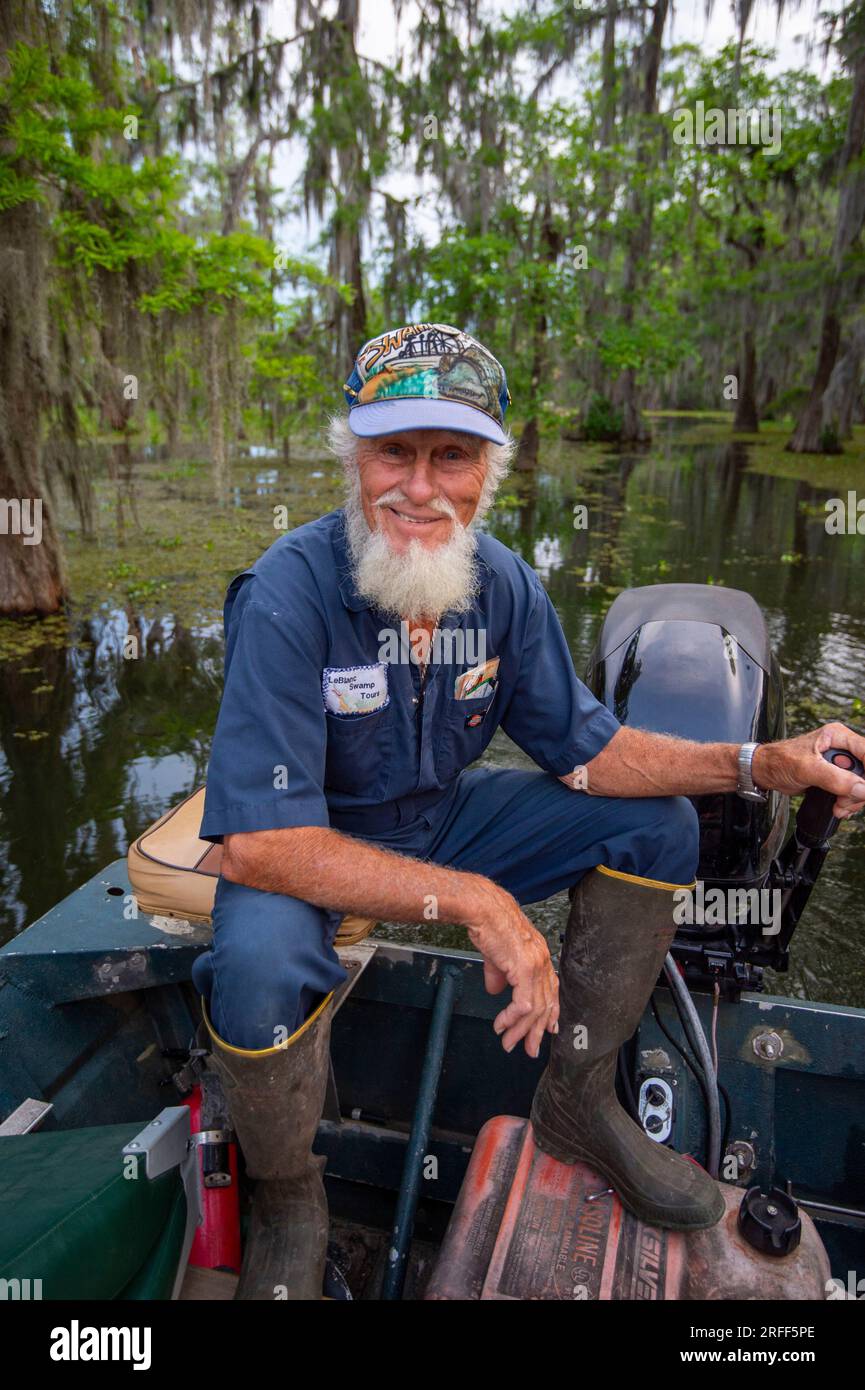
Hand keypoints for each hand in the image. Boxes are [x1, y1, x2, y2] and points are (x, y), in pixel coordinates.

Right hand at [462, 881, 558, 1057]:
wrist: (483, 909)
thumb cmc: (489, 924)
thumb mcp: (497, 955)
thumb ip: (499, 975)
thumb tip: (495, 990)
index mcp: (540, 957)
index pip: (552, 990)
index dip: (551, 1013)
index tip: (549, 1030)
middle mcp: (543, 962)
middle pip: (546, 1005)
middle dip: (537, 1031)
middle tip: (530, 1050)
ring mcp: (536, 966)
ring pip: (535, 1009)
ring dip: (521, 1031)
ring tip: (509, 1043)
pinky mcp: (524, 970)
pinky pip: (523, 1005)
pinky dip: (511, 1019)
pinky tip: (501, 1025)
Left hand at [753, 723, 864, 818]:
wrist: (765, 771)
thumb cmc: (779, 761)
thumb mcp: (807, 769)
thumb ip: (836, 778)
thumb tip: (862, 789)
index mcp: (837, 736)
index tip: (864, 790)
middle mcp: (841, 748)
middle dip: (858, 792)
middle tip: (844, 803)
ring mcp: (839, 763)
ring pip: (861, 784)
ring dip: (853, 800)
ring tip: (838, 807)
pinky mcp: (836, 776)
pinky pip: (852, 790)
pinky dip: (848, 802)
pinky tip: (838, 807)